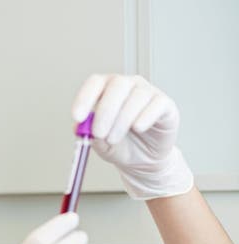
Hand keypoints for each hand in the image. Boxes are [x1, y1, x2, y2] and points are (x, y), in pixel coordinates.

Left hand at [72, 74, 193, 200]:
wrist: (143, 160)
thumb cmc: (121, 146)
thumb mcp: (100, 145)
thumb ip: (90, 136)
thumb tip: (81, 128)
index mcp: (107, 90)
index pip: (95, 83)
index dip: (84, 98)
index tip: (78, 116)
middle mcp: (128, 85)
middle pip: (117, 85)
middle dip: (105, 111)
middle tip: (99, 133)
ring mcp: (148, 92)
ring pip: (136, 96)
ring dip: (122, 120)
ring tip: (114, 139)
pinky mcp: (165, 104)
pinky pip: (157, 104)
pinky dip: (145, 117)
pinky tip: (138, 128)